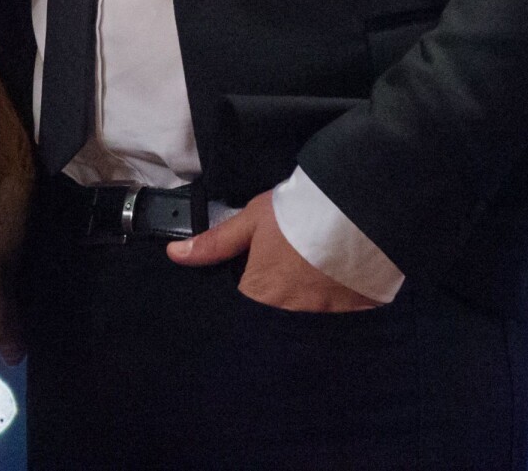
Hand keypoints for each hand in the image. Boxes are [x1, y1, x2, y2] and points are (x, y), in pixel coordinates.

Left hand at [167, 189, 380, 311]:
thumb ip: (215, 243)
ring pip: (307, 319)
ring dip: (306, 303)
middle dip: (276, 304)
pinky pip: (339, 316)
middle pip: (275, 318)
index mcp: (261, 294)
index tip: (253, 284)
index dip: (247, 297)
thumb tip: (174, 255)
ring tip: (312, 277)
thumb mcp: (252, 220)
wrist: (352, 209)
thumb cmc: (296, 213)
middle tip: (286, 279)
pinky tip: (338, 284)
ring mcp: (324, 316)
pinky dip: (335, 303)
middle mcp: (290, 313)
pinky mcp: (353, 312)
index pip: (244, 310)